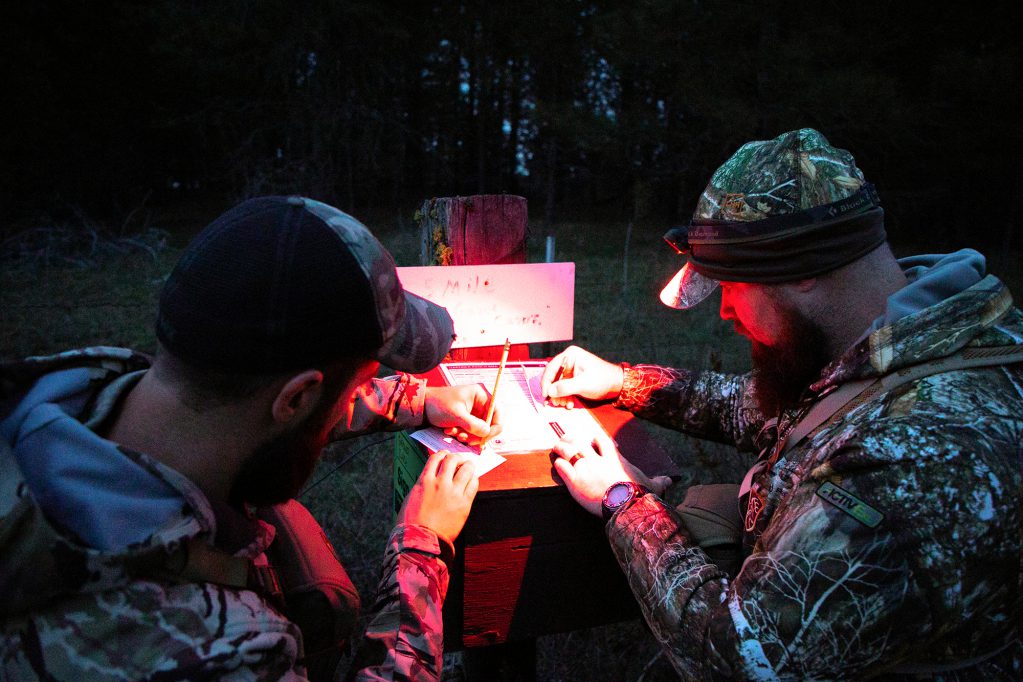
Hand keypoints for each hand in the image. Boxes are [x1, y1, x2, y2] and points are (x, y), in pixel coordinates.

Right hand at [398, 451, 478, 545]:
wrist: (421, 541)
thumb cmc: (411, 523)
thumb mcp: (411, 498)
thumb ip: (422, 485)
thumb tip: (429, 479)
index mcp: (424, 481)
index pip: (436, 458)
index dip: (442, 454)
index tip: (445, 455)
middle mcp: (440, 483)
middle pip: (453, 460)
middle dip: (458, 457)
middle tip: (460, 460)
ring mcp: (453, 493)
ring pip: (467, 469)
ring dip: (468, 465)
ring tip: (469, 467)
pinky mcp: (464, 504)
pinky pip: (473, 485)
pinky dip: (473, 480)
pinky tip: (471, 481)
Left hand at [424, 384, 501, 445]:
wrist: (422, 406)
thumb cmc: (437, 404)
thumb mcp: (456, 415)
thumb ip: (473, 425)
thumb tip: (486, 433)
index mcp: (481, 395)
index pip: (497, 413)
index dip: (494, 428)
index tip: (484, 438)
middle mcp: (480, 403)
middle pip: (490, 424)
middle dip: (477, 434)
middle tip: (466, 439)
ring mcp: (474, 412)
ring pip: (480, 430)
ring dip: (468, 435)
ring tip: (454, 432)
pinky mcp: (467, 419)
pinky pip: (471, 431)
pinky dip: (463, 434)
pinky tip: (451, 431)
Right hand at [540, 345, 624, 408]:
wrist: (616, 385)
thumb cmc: (603, 379)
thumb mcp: (583, 384)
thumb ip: (565, 387)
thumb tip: (550, 391)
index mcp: (570, 355)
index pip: (551, 368)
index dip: (546, 382)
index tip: (545, 395)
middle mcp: (568, 361)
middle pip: (553, 376)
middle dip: (553, 391)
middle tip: (553, 402)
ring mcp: (571, 370)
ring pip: (557, 384)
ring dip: (558, 396)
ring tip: (563, 404)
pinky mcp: (573, 378)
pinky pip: (563, 388)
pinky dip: (564, 396)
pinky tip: (568, 403)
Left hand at [552, 433, 671, 516]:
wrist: (626, 505)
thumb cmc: (639, 494)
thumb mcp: (651, 485)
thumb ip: (658, 481)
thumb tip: (670, 481)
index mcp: (614, 458)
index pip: (601, 441)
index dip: (595, 439)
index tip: (592, 441)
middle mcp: (598, 460)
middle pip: (580, 443)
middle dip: (571, 439)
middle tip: (565, 438)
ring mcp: (585, 469)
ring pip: (568, 451)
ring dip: (560, 448)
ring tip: (556, 447)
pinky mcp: (575, 481)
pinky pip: (562, 467)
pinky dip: (558, 464)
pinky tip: (557, 464)